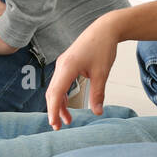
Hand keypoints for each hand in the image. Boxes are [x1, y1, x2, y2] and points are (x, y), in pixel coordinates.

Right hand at [46, 15, 122, 129]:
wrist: (104, 29)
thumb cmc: (102, 47)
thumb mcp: (102, 73)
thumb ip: (98, 93)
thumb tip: (97, 112)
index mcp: (67, 67)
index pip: (56, 93)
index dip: (53, 110)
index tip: (54, 123)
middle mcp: (61, 65)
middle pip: (52, 92)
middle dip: (54, 110)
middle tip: (58, 127)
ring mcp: (63, 64)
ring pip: (55, 88)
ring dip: (59, 104)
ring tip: (67, 120)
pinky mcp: (67, 64)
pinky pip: (60, 82)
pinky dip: (62, 95)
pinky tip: (68, 104)